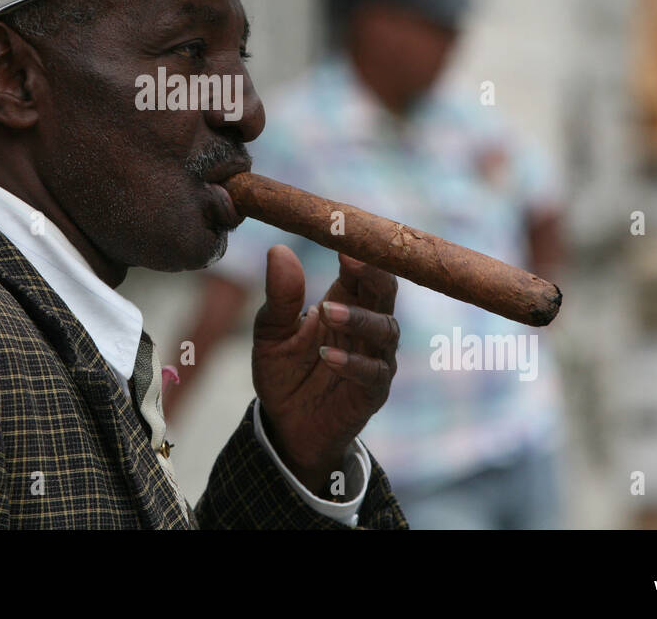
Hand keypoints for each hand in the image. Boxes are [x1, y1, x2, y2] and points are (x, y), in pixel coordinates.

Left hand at [251, 245, 397, 497]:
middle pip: (385, 290)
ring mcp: (375, 357)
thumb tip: (278, 250)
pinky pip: (373, 372)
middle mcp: (367, 324)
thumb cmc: (284, 371)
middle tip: (349, 258)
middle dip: (373, 272)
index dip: (358, 249)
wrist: (285, 426)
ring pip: (385, 329)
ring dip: (358, 318)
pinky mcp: (373, 390)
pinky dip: (353, 362)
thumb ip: (280, 296)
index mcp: (346, 300)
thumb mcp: (271, 332)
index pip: (363, 268)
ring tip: (326, 312)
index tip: (342, 230)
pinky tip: (329, 356)